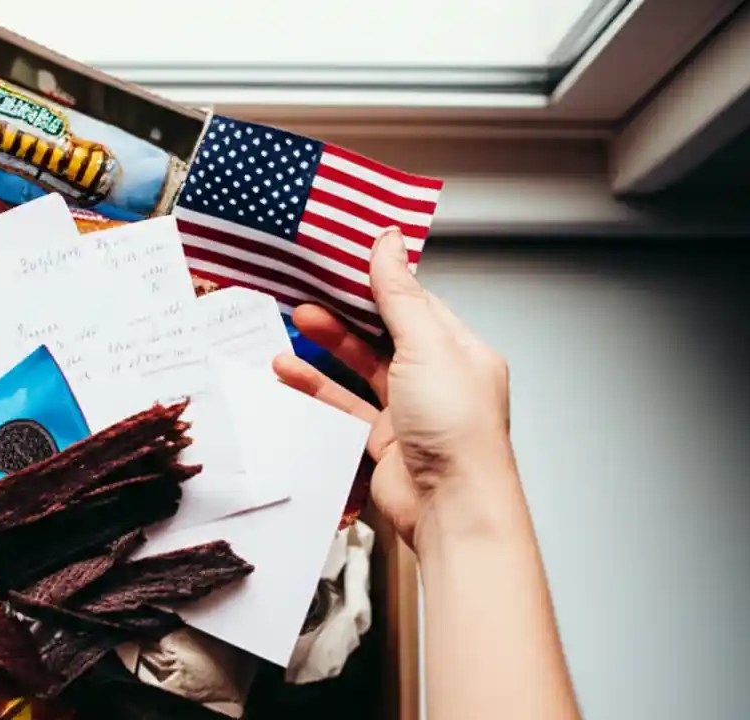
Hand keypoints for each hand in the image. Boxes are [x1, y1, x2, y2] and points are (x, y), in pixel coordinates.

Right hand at [273, 228, 517, 550]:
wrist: (451, 507)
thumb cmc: (456, 429)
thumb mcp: (427, 345)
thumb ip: (400, 295)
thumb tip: (389, 242)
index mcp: (460, 350)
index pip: (416, 303)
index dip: (380, 280)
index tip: (344, 260)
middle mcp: (437, 379)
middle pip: (384, 333)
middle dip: (346, 311)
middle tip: (309, 288)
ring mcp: (409, 412)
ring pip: (360, 368)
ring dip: (327, 346)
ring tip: (294, 321)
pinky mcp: (382, 441)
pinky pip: (343, 405)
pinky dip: (316, 387)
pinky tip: (289, 372)